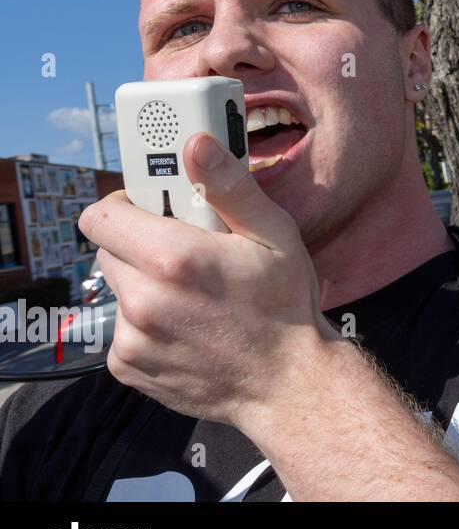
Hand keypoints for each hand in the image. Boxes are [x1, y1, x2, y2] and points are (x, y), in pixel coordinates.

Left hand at [78, 131, 330, 427]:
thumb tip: (197, 143)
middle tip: (189, 253)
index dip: (125, 205)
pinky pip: (123, 328)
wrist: (289, 385)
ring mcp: (132, 338)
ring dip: (146, 284)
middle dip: (141, 244)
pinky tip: (188, 326)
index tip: (155, 209)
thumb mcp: (273, 236)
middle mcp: (143, 300)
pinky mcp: (129, 366)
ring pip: (118, 289)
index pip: (100, 216)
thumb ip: (228, 187)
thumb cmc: (287, 307)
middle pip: (109, 250)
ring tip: (195, 296)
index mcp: (172, 259)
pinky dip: (147, 323)